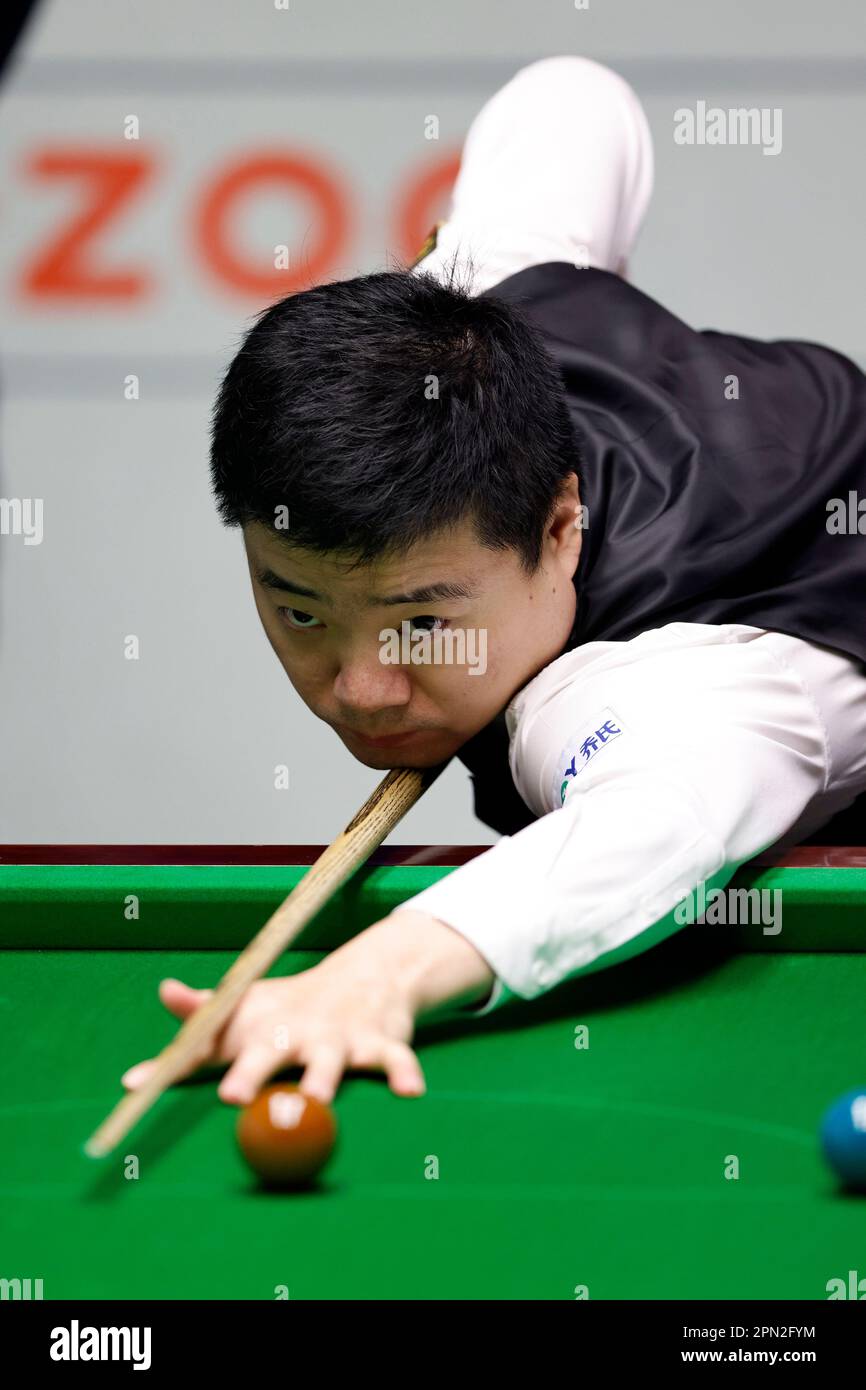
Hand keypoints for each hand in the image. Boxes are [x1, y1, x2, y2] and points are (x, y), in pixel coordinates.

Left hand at [121, 910, 493, 1104]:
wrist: (365, 976)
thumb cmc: (289, 1010)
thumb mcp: (240, 1019)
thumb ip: (191, 1048)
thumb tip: (129, 1080)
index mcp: (259, 1029)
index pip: (213, 1044)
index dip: (182, 1061)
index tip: (149, 1081)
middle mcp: (297, 1032)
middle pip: (270, 1053)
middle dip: (251, 1073)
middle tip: (233, 1097)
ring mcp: (340, 1037)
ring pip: (331, 1060)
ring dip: (323, 1079)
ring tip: (317, 1097)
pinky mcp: (382, 1042)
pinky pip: (395, 1060)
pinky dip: (403, 1072)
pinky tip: (410, 1092)